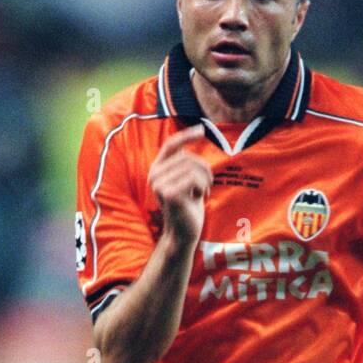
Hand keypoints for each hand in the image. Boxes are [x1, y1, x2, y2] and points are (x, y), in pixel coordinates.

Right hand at [148, 126, 212, 246]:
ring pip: (193, 167)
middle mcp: (155, 175)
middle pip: (188, 157)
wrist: (183, 234)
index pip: (171, 145)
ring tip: (202, 192)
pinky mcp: (169, 193)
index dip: (186, 135)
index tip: (202, 129)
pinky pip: (194, 178)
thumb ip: (185, 164)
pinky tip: (199, 198)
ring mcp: (160, 184)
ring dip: (204, 179)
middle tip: (207, 185)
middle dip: (203, 169)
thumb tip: (196, 133)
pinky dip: (202, 186)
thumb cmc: (187, 207)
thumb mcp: (186, 182)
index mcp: (157, 170)